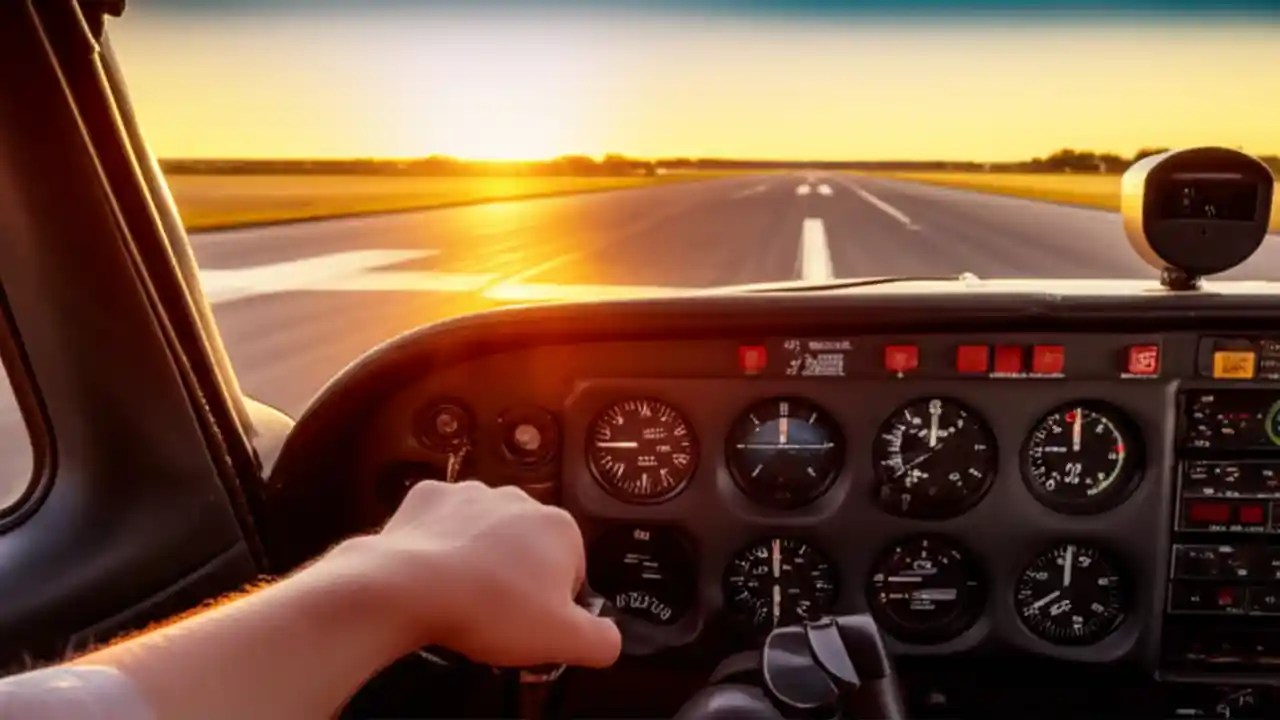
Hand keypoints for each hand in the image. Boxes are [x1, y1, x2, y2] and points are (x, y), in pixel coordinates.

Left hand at [330, 480, 621, 668]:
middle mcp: (519, 501)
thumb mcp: (563, 640)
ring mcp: (472, 494)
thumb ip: (602, 641)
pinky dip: (441, 544)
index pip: (572, 571)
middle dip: (518, 577)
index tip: (533, 624)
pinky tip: (436, 572)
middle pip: (529, 548)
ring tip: (464, 596)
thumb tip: (609, 640)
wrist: (409, 587)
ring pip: (486, 533)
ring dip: (481, 559)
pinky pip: (443, 523)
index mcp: (560, 528)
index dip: (554, 604)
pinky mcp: (430, 497)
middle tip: (498, 615)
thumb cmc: (490, 608)